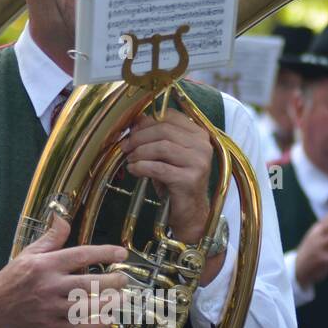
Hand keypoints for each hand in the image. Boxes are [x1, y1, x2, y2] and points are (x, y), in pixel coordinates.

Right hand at [0, 216, 126, 327]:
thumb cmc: (13, 278)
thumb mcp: (30, 253)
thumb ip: (51, 237)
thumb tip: (63, 218)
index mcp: (46, 265)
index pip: (81, 255)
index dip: (104, 253)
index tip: (121, 253)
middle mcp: (50, 286)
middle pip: (88, 283)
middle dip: (112, 281)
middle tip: (124, 279)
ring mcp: (50, 307)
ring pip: (86, 306)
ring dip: (108, 303)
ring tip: (121, 298)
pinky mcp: (50, 326)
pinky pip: (77, 327)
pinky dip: (95, 325)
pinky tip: (108, 320)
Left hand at [121, 108, 212, 243]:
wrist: (189, 211)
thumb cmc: (175, 180)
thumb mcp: (165, 154)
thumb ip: (155, 135)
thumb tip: (135, 119)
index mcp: (199, 134)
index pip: (170, 117)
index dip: (146, 122)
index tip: (131, 131)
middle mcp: (203, 145)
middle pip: (164, 130)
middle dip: (139, 137)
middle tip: (125, 147)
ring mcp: (199, 162)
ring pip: (161, 147)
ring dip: (139, 152)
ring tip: (130, 159)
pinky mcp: (190, 179)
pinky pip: (159, 168)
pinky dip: (141, 167)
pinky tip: (134, 170)